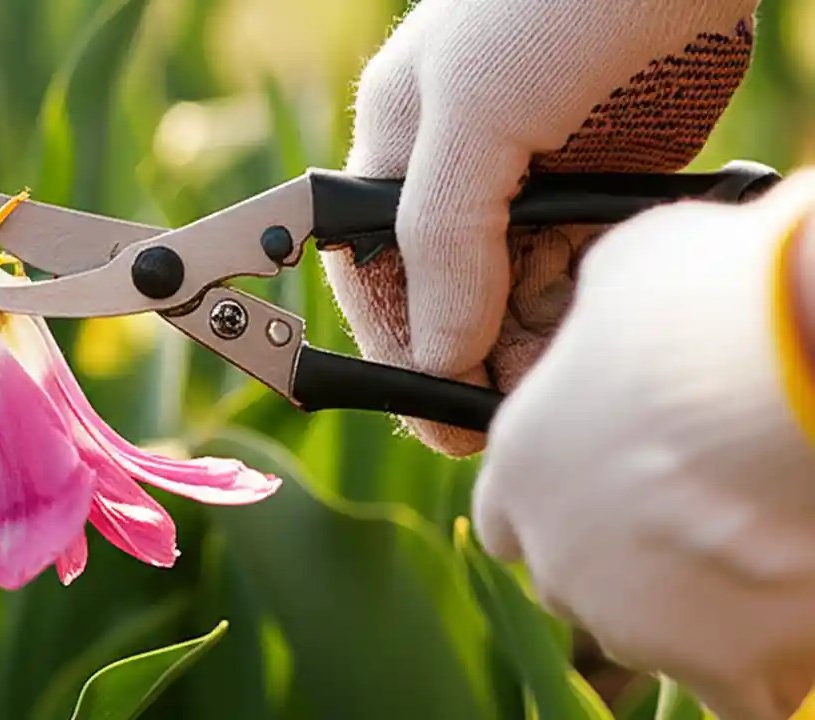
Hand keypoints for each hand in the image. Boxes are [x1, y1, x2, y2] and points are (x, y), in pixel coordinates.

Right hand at [324, 0, 757, 454]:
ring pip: (513, 294)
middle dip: (473, 355)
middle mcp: (454, 174)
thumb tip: (437, 354)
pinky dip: (582, 304)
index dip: (395, 352)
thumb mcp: (479, 111)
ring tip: (561, 374)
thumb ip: (444, 236)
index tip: (434, 416)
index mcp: (394, 149)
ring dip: (532, 340)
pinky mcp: (594, 183)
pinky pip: (574, 268)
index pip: (373, 278)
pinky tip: (596, 323)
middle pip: (446, 297)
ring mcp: (527, 181)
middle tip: (513, 409)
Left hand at [474, 173, 814, 719]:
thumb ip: (597, 330)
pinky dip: (769, 662)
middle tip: (709, 508)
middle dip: (631, 556)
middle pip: (580, 581)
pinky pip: (741, 693)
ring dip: (709, 606)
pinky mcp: (723, 669)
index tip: (609, 485)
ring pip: (661, 634)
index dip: (560, 506)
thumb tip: (615, 328)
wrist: (802, 367)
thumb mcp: (624, 281)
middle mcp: (558, 558)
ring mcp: (636, 622)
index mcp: (519, 471)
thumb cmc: (708, 303)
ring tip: (768, 539)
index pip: (509, 520)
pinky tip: (793, 611)